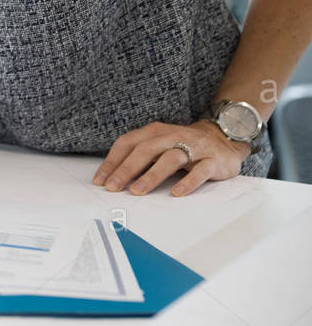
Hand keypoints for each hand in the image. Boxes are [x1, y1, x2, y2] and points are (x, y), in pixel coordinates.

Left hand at [92, 119, 250, 196]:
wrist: (225, 138)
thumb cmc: (184, 146)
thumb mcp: (159, 146)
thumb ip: (140, 158)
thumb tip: (113, 179)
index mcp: (155, 132)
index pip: (127, 143)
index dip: (112, 161)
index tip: (100, 181)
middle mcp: (173, 136)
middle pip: (145, 150)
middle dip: (126, 169)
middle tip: (113, 187)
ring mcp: (194, 147)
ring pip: (170, 159)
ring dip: (152, 175)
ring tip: (137, 191)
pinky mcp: (213, 160)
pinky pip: (200, 171)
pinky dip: (188, 182)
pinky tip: (176, 193)